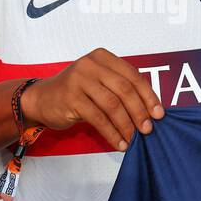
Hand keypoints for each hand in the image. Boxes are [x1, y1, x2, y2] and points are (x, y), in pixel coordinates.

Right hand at [20, 48, 164, 151]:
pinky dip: (111, 133)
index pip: (133, 75)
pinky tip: (118, 143)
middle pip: (124, 89)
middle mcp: (91, 64)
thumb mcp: (99, 82)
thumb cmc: (77, 92)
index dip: (148, 96)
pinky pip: (98, 118)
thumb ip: (120, 89)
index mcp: (103, 57)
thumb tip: (151, 110)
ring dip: (126, 125)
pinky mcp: (71, 97)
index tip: (159, 114)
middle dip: (139, 112)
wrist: (42, 99)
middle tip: (148, 129)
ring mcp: (79, 79)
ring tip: (133, 139)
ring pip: (112, 105)